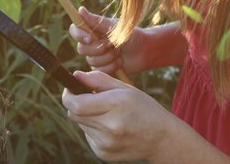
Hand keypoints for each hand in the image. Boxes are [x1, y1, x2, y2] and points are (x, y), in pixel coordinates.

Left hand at [62, 70, 179, 161]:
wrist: (161, 140)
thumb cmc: (144, 109)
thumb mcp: (125, 88)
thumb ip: (98, 80)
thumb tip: (75, 76)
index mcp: (116, 106)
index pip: (76, 104)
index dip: (68, 95)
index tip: (71, 88)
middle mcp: (110, 127)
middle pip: (74, 114)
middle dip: (77, 103)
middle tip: (89, 98)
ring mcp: (106, 144)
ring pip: (80, 124)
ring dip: (87, 116)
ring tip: (107, 114)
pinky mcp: (103, 154)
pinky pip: (88, 136)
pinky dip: (93, 129)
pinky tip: (110, 127)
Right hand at [70, 6, 147, 74]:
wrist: (145, 51)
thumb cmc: (132, 35)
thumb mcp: (115, 27)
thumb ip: (97, 21)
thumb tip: (80, 10)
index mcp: (92, 29)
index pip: (75, 30)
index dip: (79, 35)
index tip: (90, 38)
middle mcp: (91, 42)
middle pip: (81, 49)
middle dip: (99, 49)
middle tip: (113, 45)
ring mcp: (96, 56)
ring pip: (91, 61)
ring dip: (108, 57)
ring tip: (119, 52)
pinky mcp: (101, 68)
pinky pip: (98, 71)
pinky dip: (111, 67)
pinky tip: (120, 62)